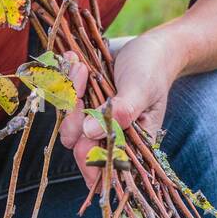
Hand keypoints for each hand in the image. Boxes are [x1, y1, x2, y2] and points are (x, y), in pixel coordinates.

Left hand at [60, 28, 184, 183]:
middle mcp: (110, 140)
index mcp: (131, 146)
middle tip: (82, 83)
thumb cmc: (152, 70)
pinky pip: (64, 105)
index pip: (104, 170)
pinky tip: (73, 60)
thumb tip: (90, 132)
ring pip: (68, 127)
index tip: (87, 130)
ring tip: (79, 66)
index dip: (89, 158)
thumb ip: (121, 112)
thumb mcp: (140, 89)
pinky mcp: (81, 110)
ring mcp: (93, 126)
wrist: (147, 47)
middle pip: (80, 148)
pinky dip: (66, 82)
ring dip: (69, 95)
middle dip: (75, 119)